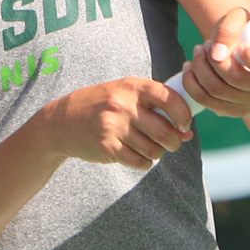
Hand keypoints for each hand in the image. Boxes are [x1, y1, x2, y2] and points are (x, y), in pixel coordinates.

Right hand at [46, 77, 194, 169]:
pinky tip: (136, 155)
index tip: (184, 125)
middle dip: (174, 142)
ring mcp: (114, 127)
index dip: (184, 115)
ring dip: (157, 153)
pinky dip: (144, 162)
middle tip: (171, 143)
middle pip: (165, 131)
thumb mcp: (125, 96)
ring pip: (154, 150)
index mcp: (131, 86)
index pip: (170, 99)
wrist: (61, 122)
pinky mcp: (107, 148)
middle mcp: (123, 105)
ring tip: (149, 148)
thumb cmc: (101, 107)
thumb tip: (187, 133)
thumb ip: (156, 108)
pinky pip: (140, 162)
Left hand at [182, 7, 249, 118]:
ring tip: (197, 53)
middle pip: (236, 78)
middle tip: (205, 45)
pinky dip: (192, 84)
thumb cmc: (245, 37)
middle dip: (212, 59)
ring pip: (218, 91)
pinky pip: (207, 102)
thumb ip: (231, 27)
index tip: (240, 47)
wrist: (247, 62)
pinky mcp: (234, 111)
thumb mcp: (242, 21)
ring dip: (200, 69)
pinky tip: (190, 69)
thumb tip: (217, 52)